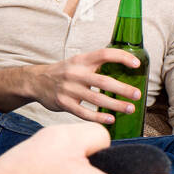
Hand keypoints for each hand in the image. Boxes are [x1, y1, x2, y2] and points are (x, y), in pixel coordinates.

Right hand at [27, 49, 143, 124]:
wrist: (35, 81)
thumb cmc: (63, 73)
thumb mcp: (77, 62)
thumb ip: (95, 65)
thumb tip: (124, 69)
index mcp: (81, 60)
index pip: (104, 54)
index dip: (122, 57)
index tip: (136, 64)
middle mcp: (75, 73)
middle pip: (103, 81)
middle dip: (123, 89)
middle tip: (137, 95)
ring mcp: (69, 89)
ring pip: (97, 99)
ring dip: (116, 105)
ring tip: (130, 109)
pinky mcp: (64, 103)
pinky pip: (84, 113)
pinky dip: (98, 118)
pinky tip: (110, 119)